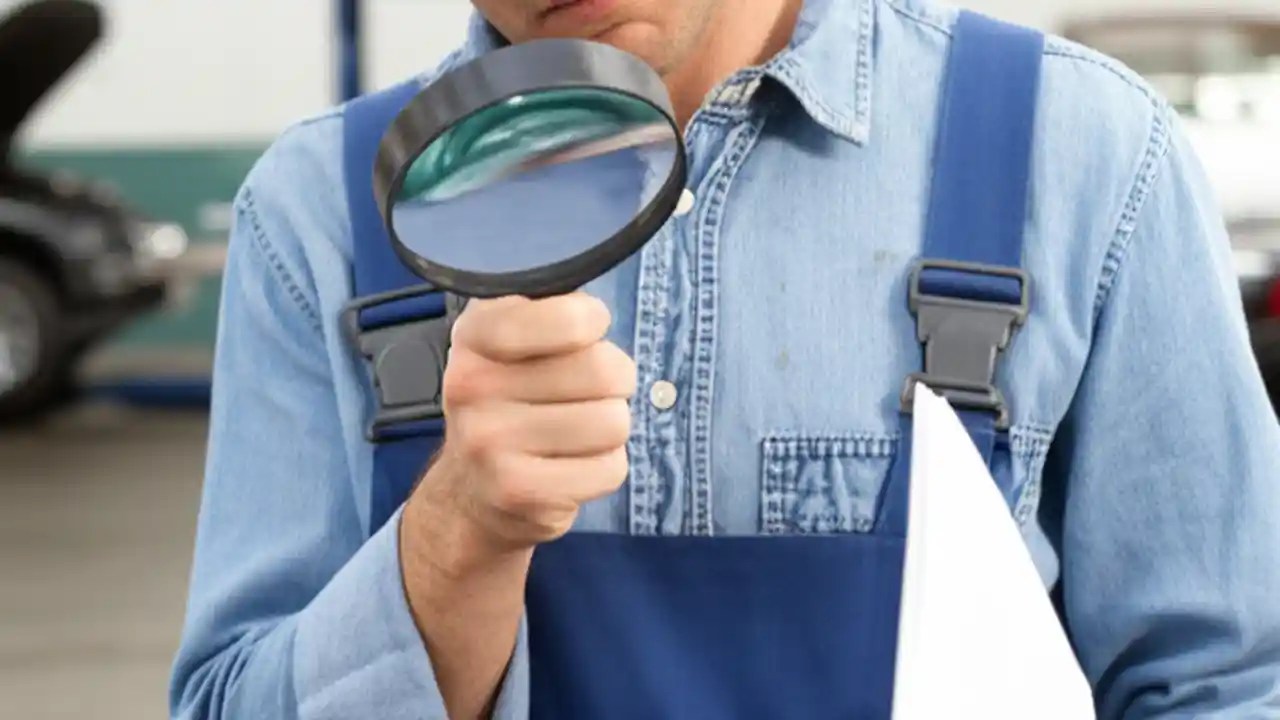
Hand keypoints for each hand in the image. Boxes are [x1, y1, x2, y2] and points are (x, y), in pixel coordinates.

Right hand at [407, 292, 635, 572]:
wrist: (470, 488)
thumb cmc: (513, 398)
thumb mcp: (514, 338)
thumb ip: (554, 309)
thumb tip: (597, 313)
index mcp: (474, 333)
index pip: (569, 319)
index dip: (593, 321)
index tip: (583, 331)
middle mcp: (472, 385)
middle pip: (604, 371)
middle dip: (615, 380)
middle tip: (587, 391)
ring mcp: (489, 442)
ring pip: (613, 422)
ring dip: (610, 426)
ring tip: (577, 430)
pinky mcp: (518, 491)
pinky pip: (610, 469)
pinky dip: (605, 466)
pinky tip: (571, 463)